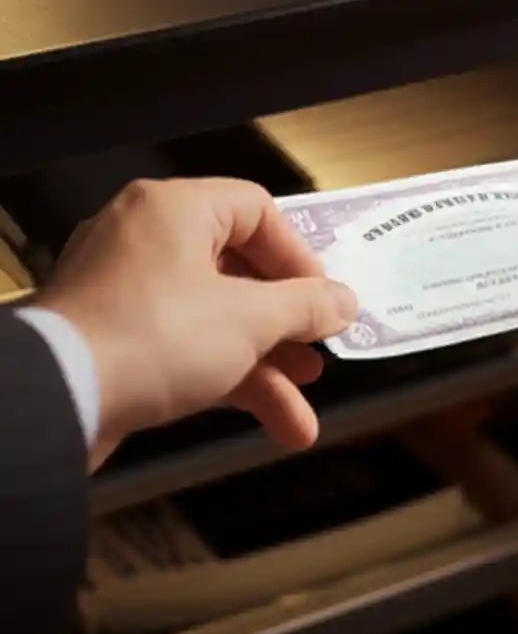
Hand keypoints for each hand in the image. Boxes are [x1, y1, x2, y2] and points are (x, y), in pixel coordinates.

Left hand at [34, 178, 357, 469]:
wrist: (56, 400)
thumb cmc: (154, 338)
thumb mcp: (251, 319)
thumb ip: (307, 306)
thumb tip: (344, 301)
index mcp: (175, 210)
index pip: (257, 211)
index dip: (300, 256)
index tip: (324, 299)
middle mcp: (146, 240)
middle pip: (241, 274)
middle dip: (288, 329)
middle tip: (317, 353)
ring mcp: (126, 292)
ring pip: (216, 321)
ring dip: (265, 370)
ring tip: (300, 416)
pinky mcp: (114, 339)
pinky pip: (185, 348)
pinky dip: (227, 381)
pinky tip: (271, 422)